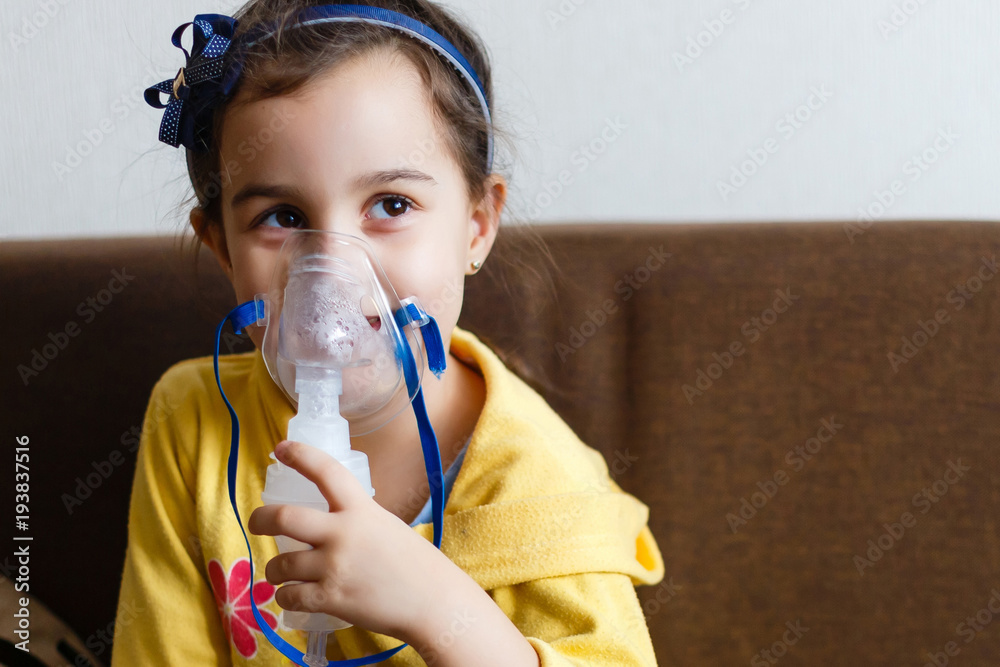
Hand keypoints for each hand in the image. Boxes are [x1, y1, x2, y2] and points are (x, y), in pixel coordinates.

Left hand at [247, 439, 454, 640]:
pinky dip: (285, 597)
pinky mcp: (330, 598)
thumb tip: (328, 521)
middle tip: (257, 522)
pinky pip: (289, 597)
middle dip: (261, 519)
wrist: (432, 602)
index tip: (281, 447)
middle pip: (285, 517)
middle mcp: (343, 533)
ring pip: (281, 564)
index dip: (300, 456)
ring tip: (279, 573)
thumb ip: (356, 519)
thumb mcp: (385, 525)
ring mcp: (334, 567)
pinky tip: (291, 596)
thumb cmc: (414, 563)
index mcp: (361, 509)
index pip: (326, 471)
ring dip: (274, 570)